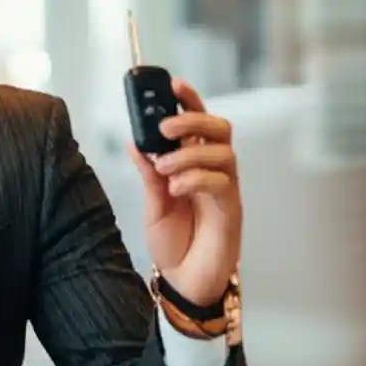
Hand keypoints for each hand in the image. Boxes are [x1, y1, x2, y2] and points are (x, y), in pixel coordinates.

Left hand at [126, 78, 242, 306]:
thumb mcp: (153, 204)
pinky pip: (222, 182)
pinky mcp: (231, 210)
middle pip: (219, 129)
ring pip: (222, 152)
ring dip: (189, 154)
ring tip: (164, 168)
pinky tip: (176, 188)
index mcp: (194, 165)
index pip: (198, 125)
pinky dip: (197, 178)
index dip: (190, 101)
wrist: (184, 282)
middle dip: (194, 120)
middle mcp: (214, 172)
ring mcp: (225, 190)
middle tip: (166, 129)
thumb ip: (148, 174)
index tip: (173, 84)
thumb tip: (135, 142)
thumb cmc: (174, 243)